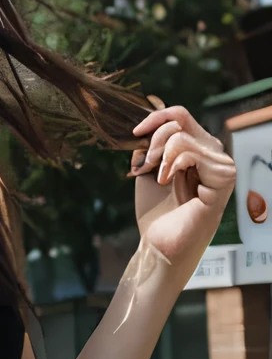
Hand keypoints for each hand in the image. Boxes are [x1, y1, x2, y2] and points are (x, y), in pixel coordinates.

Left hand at [130, 103, 235, 269]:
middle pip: (179, 120)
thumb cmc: (156, 212)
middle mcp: (212, 152)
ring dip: (160, 155)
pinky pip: (191, 151)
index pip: (179, 115)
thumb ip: (149, 145)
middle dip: (153, 140)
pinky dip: (172, 164)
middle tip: (146, 165)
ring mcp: (221, 163)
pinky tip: (168, 182)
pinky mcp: (224, 175)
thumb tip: (146, 122)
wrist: (160, 243)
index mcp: (196, 148)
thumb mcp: (147, 170)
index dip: (155, 117)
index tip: (134, 134)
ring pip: (182, 135)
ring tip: (159, 178)